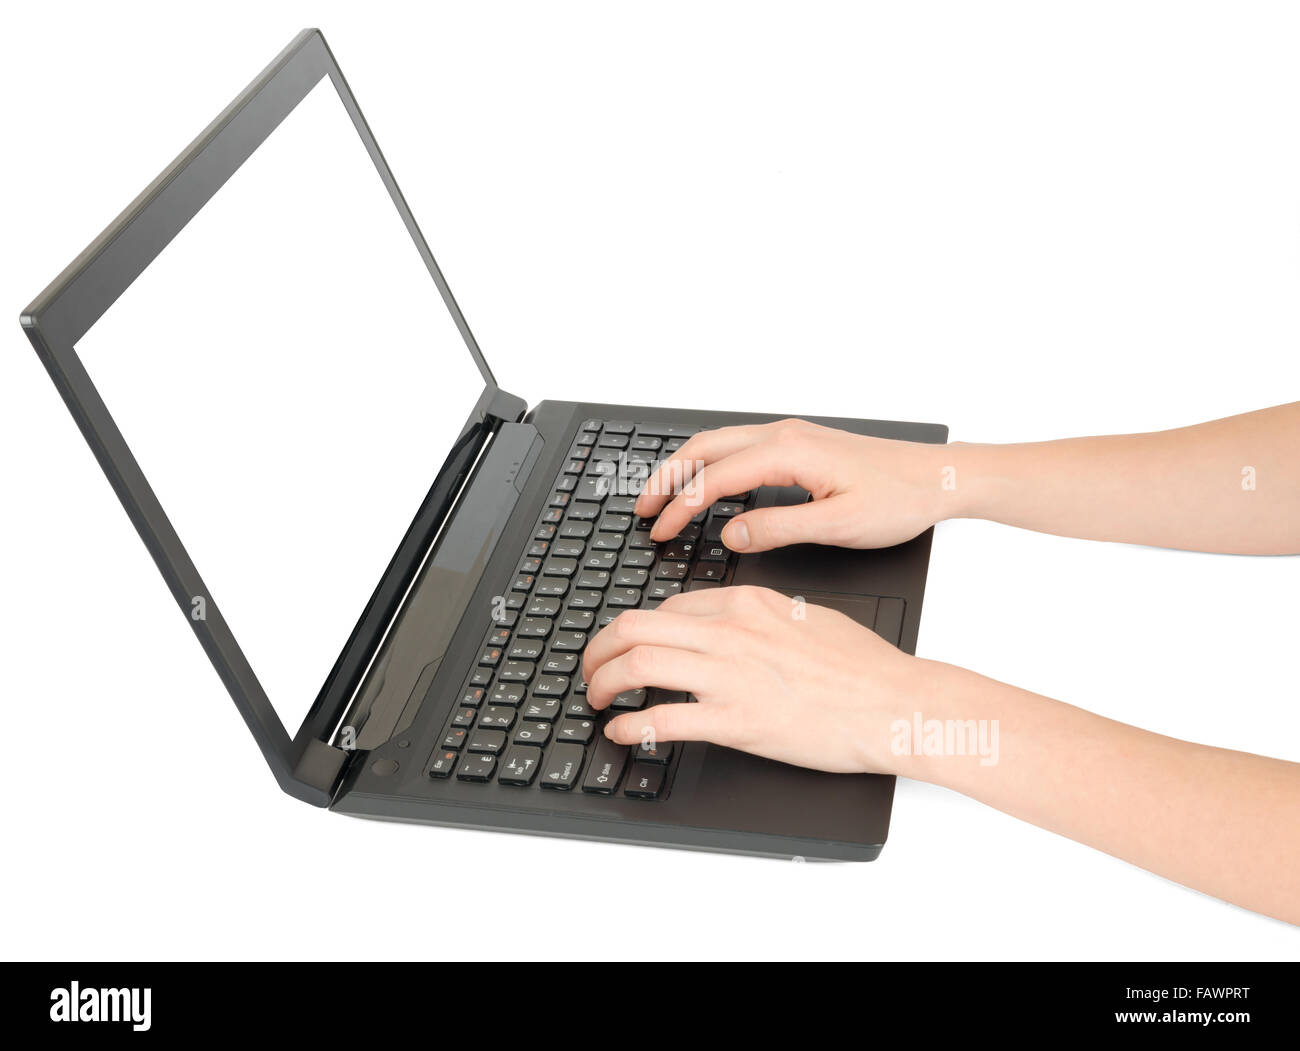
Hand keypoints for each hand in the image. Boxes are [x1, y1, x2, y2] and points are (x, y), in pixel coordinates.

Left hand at [581, 585, 922, 773]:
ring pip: (638, 663)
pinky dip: (631, 724)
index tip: (625, 645)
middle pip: (635, 626)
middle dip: (599, 649)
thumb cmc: (861, 667)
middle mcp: (731, 632)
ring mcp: (731, 675)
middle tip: (591, 668)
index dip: (634, 628)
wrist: (893, 703)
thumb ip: (758, 617)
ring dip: (603, 682)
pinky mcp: (737, 720)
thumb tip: (727, 625)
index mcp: (747, 603)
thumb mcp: (804, 618)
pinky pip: (663, 717)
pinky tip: (623, 732)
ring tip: (596, 698)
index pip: (667, 606)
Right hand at [634, 417, 954, 551]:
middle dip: (666, 478)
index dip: (680, 507)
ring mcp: (791, 435)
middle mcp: (784, 435)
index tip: (659, 531)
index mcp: (788, 452)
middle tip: (641, 509)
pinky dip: (710, 465)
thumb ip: (779, 529)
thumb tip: (731, 534)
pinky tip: (707, 487)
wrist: (938, 477)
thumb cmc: (899, 498)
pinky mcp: (799, 443)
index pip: (714, 478)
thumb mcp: (838, 525)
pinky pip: (739, 448)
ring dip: (685, 468)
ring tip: (661, 498)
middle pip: (704, 448)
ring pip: (719, 444)